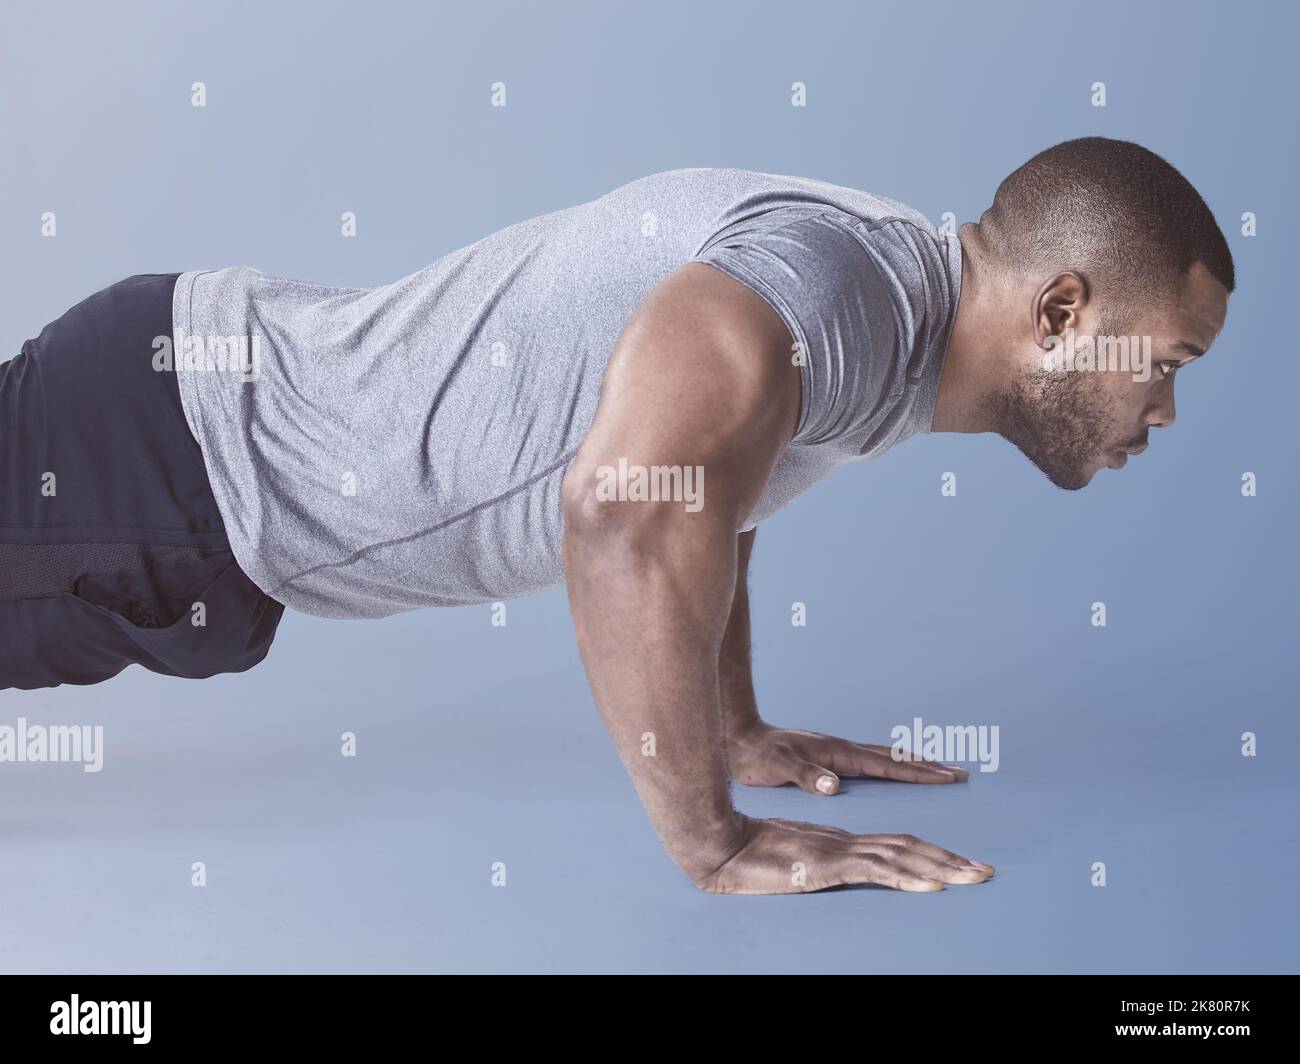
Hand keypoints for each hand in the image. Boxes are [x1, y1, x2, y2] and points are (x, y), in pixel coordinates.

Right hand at [696, 816, 993, 893]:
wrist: (721, 846)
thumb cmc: (750, 854)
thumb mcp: (795, 861)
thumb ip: (822, 862)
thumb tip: (845, 869)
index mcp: (843, 842)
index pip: (898, 844)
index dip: (933, 853)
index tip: (963, 865)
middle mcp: (847, 843)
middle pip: (910, 847)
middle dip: (952, 860)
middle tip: (987, 871)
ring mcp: (839, 851)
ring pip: (902, 855)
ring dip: (942, 866)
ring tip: (974, 876)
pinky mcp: (828, 864)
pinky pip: (876, 871)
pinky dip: (908, 877)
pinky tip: (932, 885)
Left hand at [726, 721, 968, 793]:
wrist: (738, 737)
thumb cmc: (757, 756)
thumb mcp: (780, 768)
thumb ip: (806, 777)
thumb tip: (834, 786)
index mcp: (838, 753)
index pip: (888, 765)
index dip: (919, 772)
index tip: (949, 776)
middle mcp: (842, 748)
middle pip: (895, 757)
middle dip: (928, 766)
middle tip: (960, 772)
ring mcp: (836, 749)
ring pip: (884, 756)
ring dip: (912, 762)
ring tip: (936, 768)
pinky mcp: (827, 754)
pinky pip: (869, 759)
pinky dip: (890, 763)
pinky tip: (890, 769)